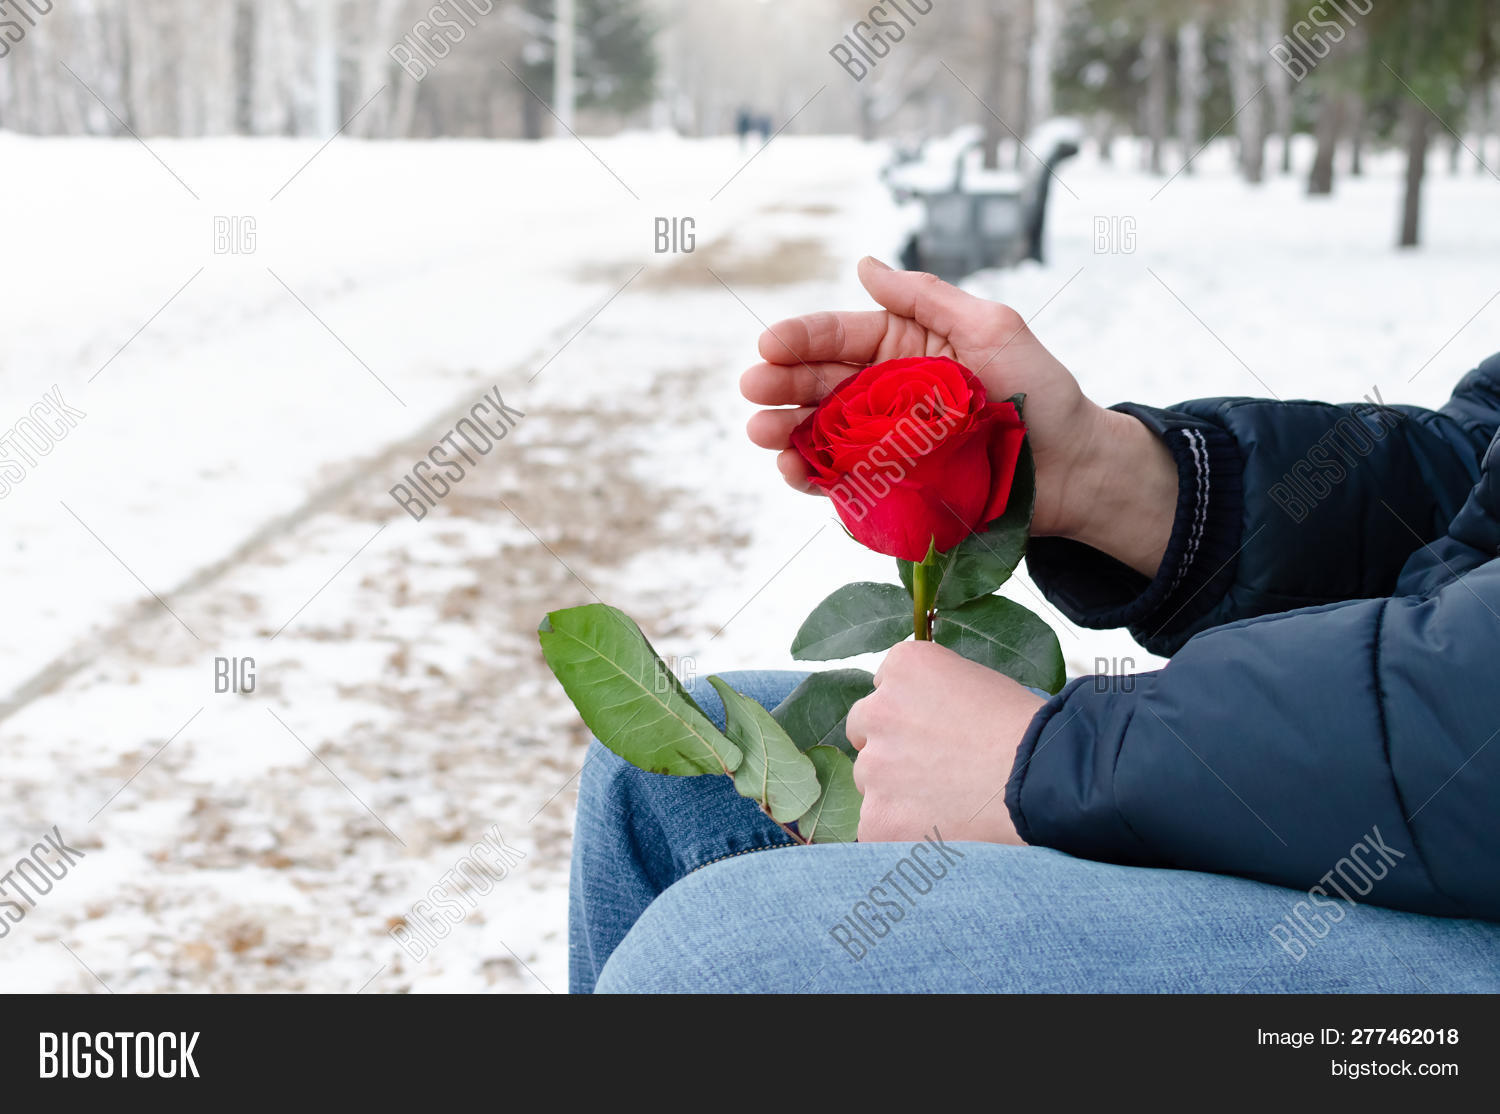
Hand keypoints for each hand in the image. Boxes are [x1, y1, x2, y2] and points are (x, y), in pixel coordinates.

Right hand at [741, 257, 1177, 577]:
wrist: (1072, 470)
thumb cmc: (1040, 392)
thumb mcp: (992, 328)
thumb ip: (927, 298)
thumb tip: (864, 264)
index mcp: (904, 347)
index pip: (840, 336)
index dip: (801, 339)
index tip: (767, 345)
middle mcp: (886, 393)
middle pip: (820, 384)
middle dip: (781, 386)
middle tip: (752, 391)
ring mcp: (884, 442)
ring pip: (821, 433)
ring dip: (787, 432)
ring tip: (764, 435)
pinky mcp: (890, 486)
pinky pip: (842, 480)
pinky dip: (813, 477)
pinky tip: (795, 471)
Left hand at [846, 641, 1045, 843]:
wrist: (1044, 782)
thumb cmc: (1026, 731)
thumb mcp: (976, 682)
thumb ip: (932, 693)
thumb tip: (919, 716)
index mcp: (903, 667)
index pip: (884, 690)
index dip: (911, 714)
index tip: (936, 732)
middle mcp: (878, 711)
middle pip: (866, 732)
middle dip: (893, 748)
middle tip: (938, 769)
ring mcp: (873, 766)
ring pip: (870, 780)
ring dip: (895, 789)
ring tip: (948, 801)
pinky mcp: (878, 817)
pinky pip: (876, 824)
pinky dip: (900, 829)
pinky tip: (940, 827)